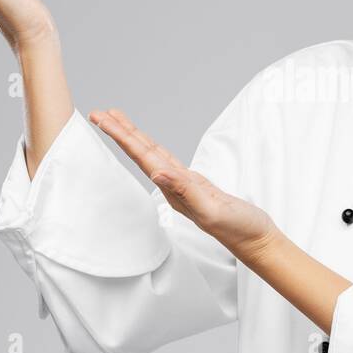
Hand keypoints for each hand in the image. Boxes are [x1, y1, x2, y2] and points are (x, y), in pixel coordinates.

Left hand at [90, 108, 277, 257]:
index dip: (122, 137)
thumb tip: (157, 174)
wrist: (254, 240)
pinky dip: (154, 148)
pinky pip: (168, 160)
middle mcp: (173, 186)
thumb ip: (185, 192)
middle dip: (120, 132)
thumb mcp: (212, 210)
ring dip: (133, 137)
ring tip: (116, 120)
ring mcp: (183, 185)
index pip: (142, 157)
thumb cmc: (238, 228)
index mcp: (174, 189)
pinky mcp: (194, 184)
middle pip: (141, 152)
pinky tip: (147, 145)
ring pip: (152, 154)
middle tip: (98, 112)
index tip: (103, 120)